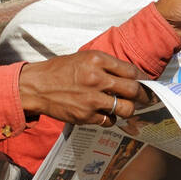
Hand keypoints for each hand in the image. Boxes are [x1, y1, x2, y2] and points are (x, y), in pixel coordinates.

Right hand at [17, 51, 151, 126]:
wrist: (35, 86)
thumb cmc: (60, 71)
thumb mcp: (83, 58)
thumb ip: (107, 65)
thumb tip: (131, 76)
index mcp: (96, 60)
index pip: (131, 71)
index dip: (142, 79)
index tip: (145, 83)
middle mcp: (96, 79)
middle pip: (133, 90)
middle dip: (142, 95)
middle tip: (144, 98)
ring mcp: (91, 99)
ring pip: (125, 108)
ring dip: (128, 109)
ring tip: (124, 107)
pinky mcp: (85, 116)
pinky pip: (109, 120)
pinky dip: (111, 118)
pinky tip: (105, 113)